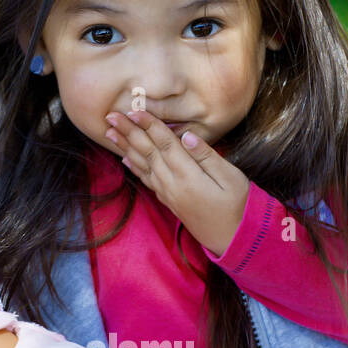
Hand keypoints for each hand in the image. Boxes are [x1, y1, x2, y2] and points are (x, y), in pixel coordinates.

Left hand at [103, 109, 249, 254]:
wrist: (233, 239)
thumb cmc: (238, 205)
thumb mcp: (231, 177)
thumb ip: (207, 156)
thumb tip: (187, 135)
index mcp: (188, 176)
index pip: (165, 144)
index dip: (149, 125)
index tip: (134, 109)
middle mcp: (173, 185)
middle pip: (147, 152)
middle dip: (129, 132)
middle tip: (110, 115)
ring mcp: (168, 194)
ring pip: (142, 165)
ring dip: (125, 147)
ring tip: (110, 132)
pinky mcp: (169, 201)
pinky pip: (147, 180)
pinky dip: (134, 168)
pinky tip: (125, 159)